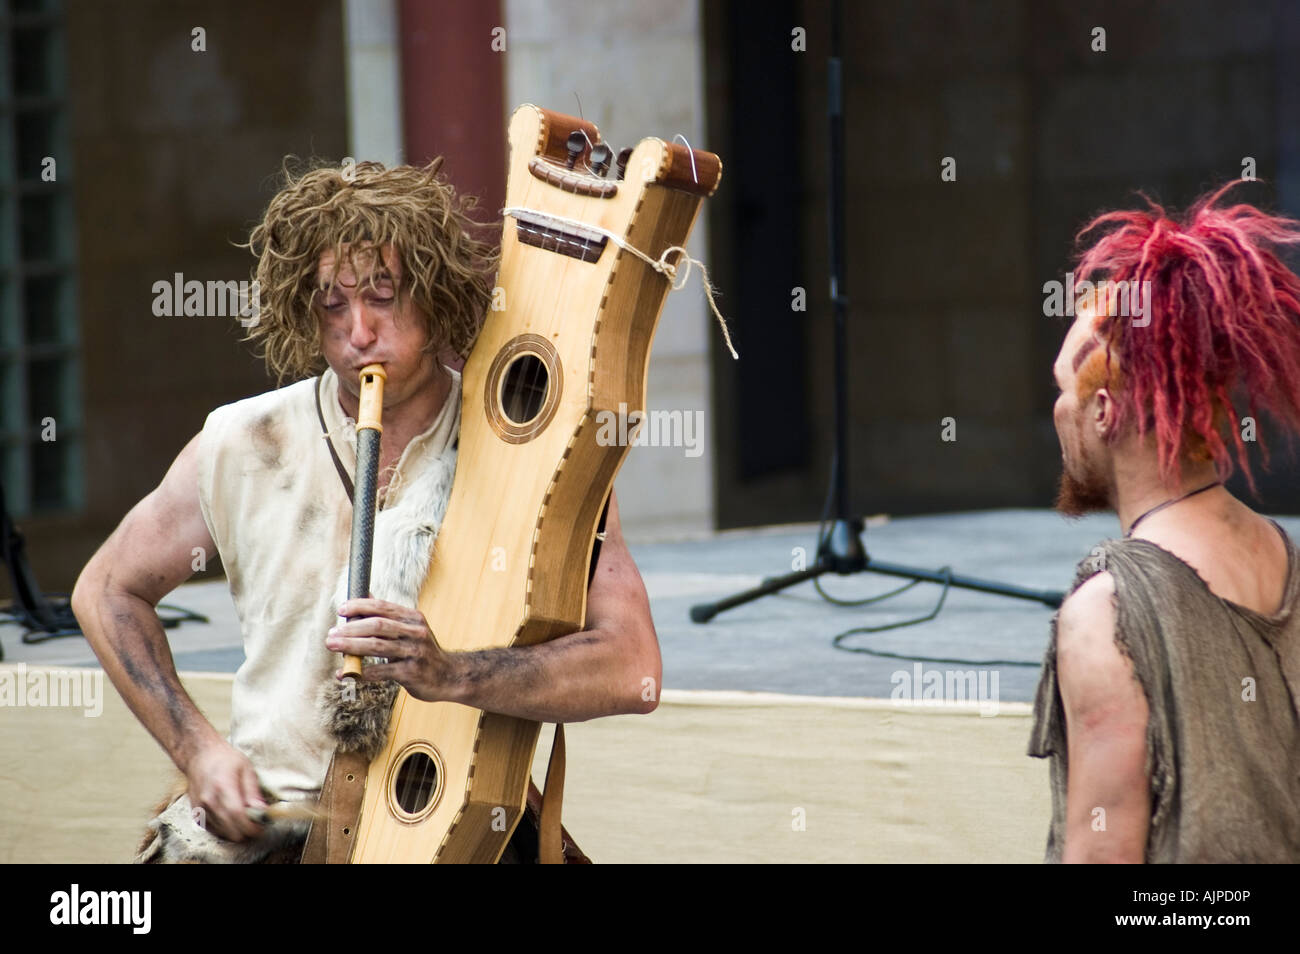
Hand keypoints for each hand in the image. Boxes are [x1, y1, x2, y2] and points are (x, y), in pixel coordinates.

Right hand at [185, 738, 265, 841]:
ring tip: (245, 817)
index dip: (251, 826)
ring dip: (236, 830)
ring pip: (223, 833)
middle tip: (256, 822)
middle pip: (230, 829)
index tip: (261, 828)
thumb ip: (253, 792)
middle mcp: (209, 800)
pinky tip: (232, 817)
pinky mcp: (196, 815)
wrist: (200, 757)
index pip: (237, 815)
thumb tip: (262, 811)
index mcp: (223, 786)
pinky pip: (214, 831)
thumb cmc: (225, 760)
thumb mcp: (246, 769)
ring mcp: (200, 809)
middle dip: (246, 831)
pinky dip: (226, 829)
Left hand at [327, 598, 456, 702]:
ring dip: (351, 646)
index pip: (383, 607)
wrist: (449, 676)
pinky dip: (360, 672)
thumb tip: (365, 596)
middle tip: (331, 634)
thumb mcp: (411, 629)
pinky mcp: (411, 673)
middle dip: (351, 628)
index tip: (342, 609)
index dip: (360, 606)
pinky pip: (381, 671)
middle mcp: (415, 632)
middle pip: (377, 626)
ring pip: (377, 646)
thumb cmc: (423, 651)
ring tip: (332, 646)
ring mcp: (414, 653)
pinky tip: (344, 674)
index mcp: (413, 618)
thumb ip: (389, 616)